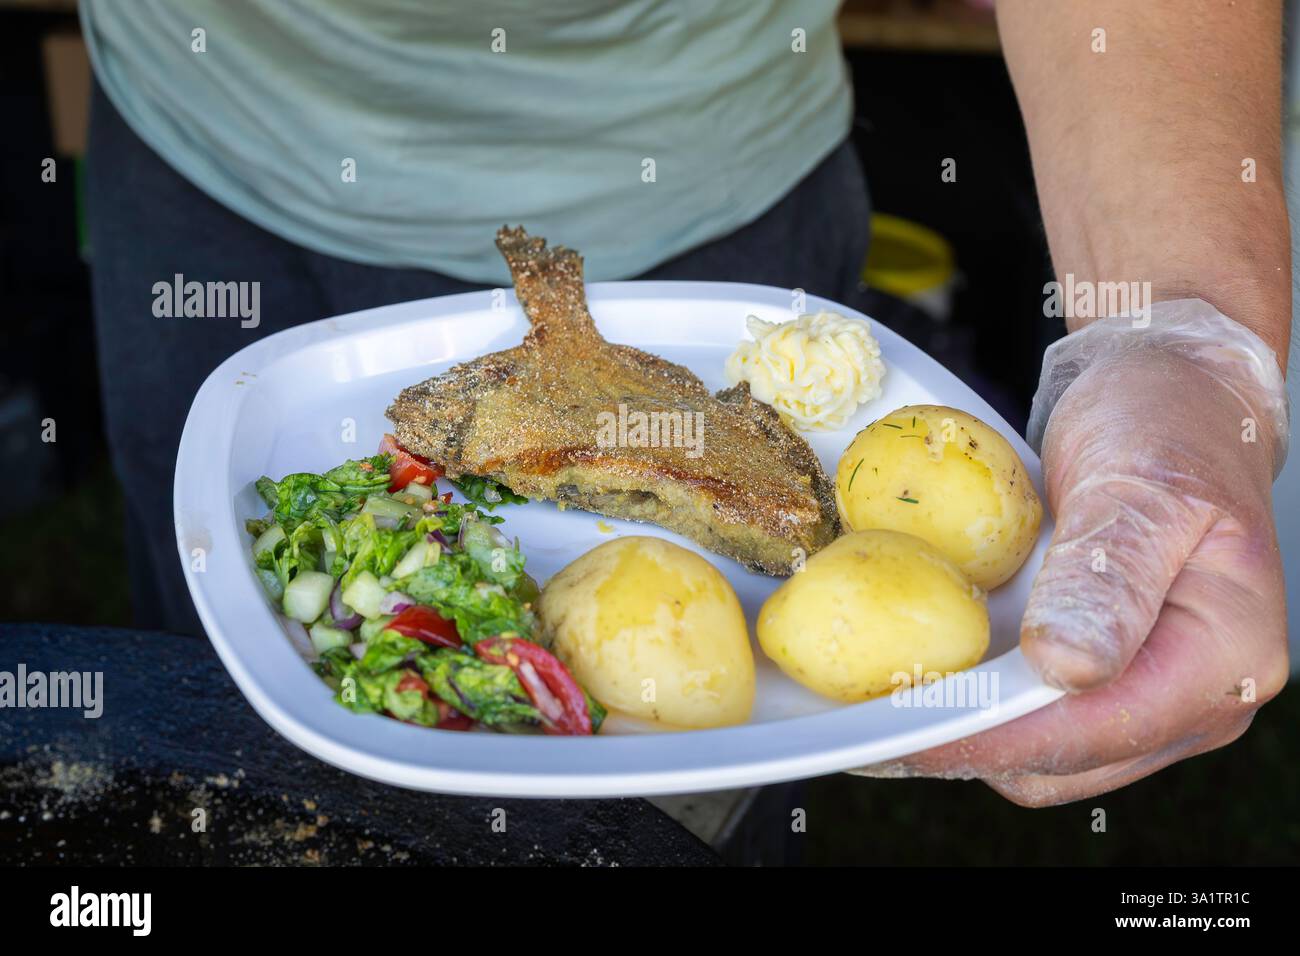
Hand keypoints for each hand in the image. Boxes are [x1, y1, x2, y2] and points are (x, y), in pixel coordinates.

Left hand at [857, 301, 1288, 804]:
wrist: (1173, 393)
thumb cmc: (1170, 423)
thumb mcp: (1143, 481)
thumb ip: (1109, 574)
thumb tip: (1064, 665)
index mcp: (1223, 656)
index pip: (1095, 730)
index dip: (993, 739)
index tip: (906, 729)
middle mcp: (1195, 696)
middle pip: (1064, 763)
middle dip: (966, 746)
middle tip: (870, 719)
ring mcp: (1149, 693)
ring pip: (1041, 753)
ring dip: (963, 729)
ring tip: (883, 700)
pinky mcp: (1105, 675)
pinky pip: (1032, 715)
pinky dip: (976, 701)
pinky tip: (921, 673)